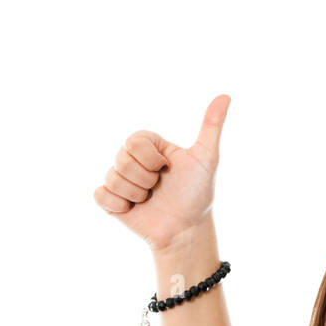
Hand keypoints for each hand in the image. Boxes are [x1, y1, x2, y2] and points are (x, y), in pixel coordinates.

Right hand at [94, 94, 229, 250]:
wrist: (186, 230)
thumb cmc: (197, 194)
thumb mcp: (206, 158)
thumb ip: (212, 126)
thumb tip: (225, 95)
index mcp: (150, 146)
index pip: (134, 141)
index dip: (150, 158)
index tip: (167, 168)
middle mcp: (133, 161)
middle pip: (121, 159)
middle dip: (145, 178)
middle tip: (158, 188)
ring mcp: (121, 181)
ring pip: (112, 178)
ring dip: (135, 194)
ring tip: (149, 200)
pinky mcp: (111, 201)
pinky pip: (100, 195)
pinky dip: (118, 204)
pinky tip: (133, 209)